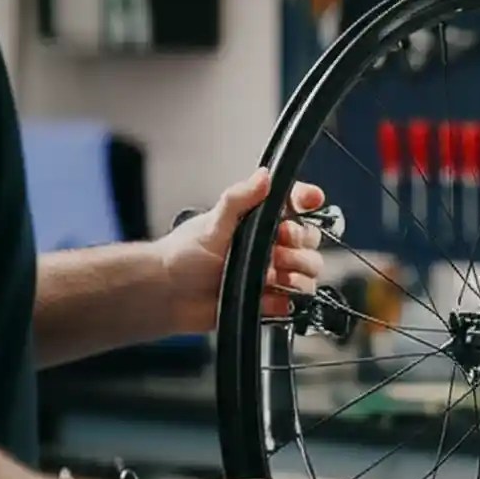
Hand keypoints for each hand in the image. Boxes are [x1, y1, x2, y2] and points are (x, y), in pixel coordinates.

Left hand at [156, 168, 327, 332]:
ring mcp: (272, 273)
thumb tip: (265, 175)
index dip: (307, 201)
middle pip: (310, 242)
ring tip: (271, 277)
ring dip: (296, 276)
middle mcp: (270, 245)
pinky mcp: (270, 301)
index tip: (311, 202)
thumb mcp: (213, 222)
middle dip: (300, 248)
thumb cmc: (183, 255)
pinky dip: (282, 302)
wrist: (168, 295)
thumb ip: (240, 199)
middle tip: (278, 250)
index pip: (296, 204)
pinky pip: (293, 303)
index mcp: (259, 220)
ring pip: (309, 273)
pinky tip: (264, 297)